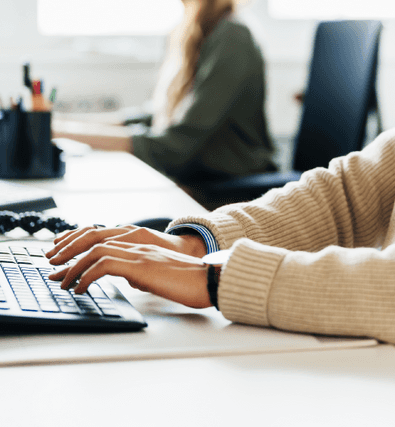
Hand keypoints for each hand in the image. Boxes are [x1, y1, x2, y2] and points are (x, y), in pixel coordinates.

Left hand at [47, 241, 211, 308]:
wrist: (209, 281)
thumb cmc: (189, 281)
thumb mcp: (158, 273)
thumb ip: (141, 270)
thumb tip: (127, 276)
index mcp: (142, 245)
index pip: (103, 238)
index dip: (79, 246)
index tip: (63, 259)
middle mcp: (138, 244)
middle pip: (93, 239)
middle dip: (68, 252)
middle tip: (52, 268)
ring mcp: (140, 253)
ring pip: (95, 250)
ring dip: (73, 266)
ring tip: (63, 282)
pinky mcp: (140, 266)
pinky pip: (104, 265)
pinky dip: (86, 276)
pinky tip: (81, 289)